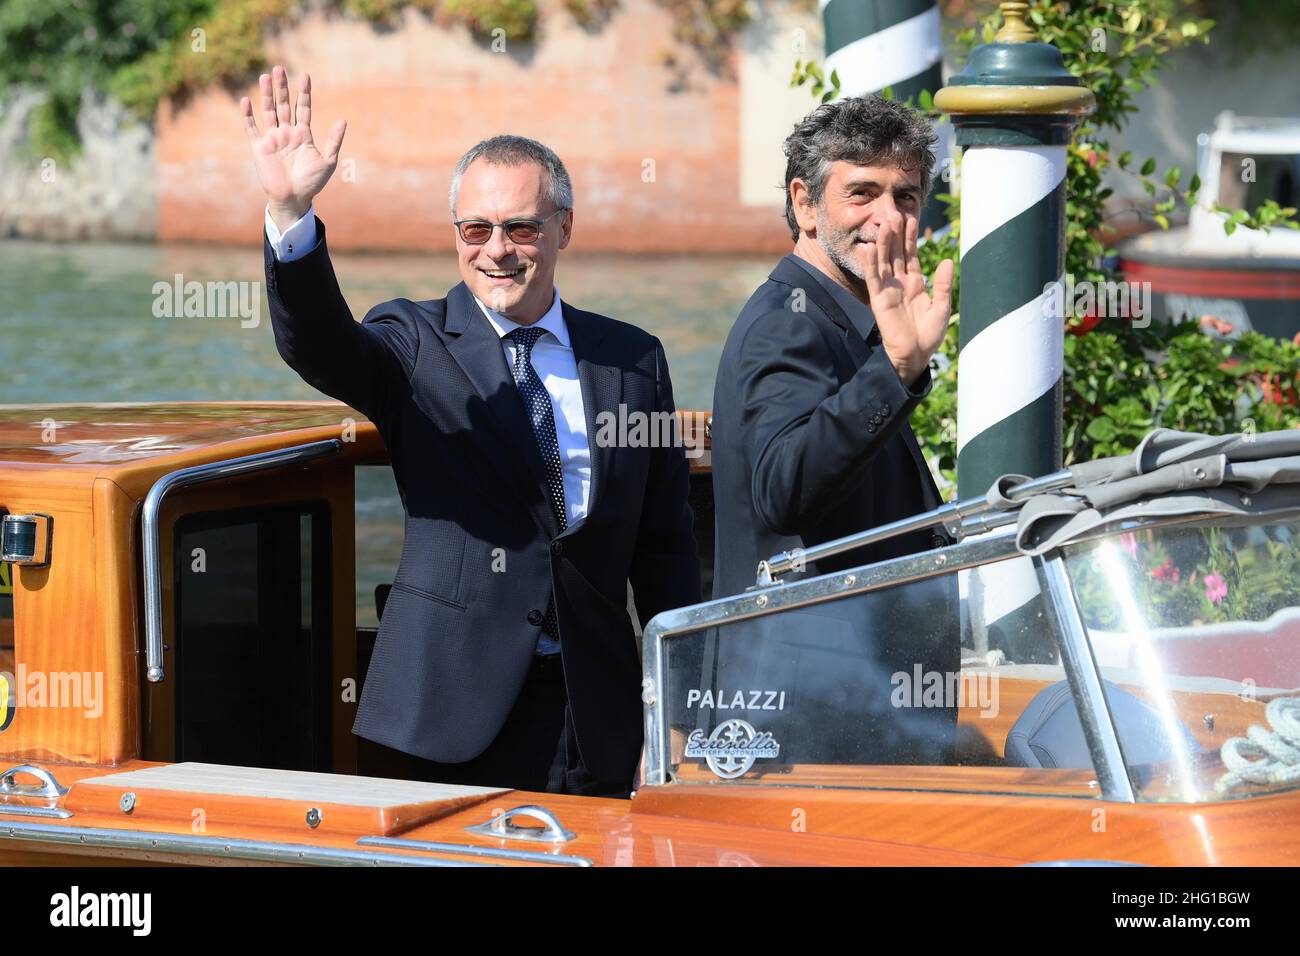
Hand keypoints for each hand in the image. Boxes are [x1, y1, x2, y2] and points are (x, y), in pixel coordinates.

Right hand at [240, 65, 346, 231]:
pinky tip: (247, 101)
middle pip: (284, 105)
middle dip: (282, 88)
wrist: (294, 199)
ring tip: (265, 77)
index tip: (305, 75)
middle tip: (279, 69)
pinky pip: (252, 128)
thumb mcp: (328, 161)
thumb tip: (343, 120)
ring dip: (266, 95)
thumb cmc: (312, 183)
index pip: (303, 108)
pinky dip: (249, 115)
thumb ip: (334, 141)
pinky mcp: (259, 148)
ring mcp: (273, 139)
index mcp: (303, 135)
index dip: (303, 92)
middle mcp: (287, 133)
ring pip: (269, 111)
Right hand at [862, 212, 954, 387]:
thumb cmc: (928, 335)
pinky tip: (871, 248)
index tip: (910, 218)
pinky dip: (871, 263)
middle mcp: (900, 283)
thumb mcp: (941, 306)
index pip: (911, 255)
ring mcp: (888, 290)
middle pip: (896, 253)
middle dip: (896, 233)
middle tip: (894, 212)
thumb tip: (948, 261)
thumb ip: (943, 284)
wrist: (915, 355)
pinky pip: (874, 278)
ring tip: (885, 223)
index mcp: (915, 283)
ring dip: (884, 242)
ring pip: (884, 261)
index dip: (910, 237)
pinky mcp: (879, 299)